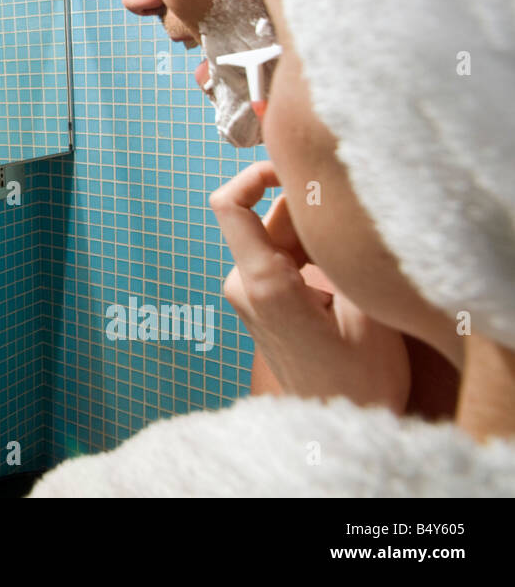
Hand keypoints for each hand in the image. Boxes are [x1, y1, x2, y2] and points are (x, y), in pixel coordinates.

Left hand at [210, 160, 410, 412]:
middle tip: (355, 228)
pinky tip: (344, 281)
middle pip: (267, 220)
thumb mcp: (367, 314)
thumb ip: (341, 255)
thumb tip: (330, 201)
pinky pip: (279, 258)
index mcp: (262, 282)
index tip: (293, 168)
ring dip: (314, 238)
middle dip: (309, 214)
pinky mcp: (257, 301)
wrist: (334, 428)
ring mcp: (246, 293)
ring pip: (278, 238)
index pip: (229, 206)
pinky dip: (309, 255)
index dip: (254, 174)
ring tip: (355, 267)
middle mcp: (243, 283)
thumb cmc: (357, 381)